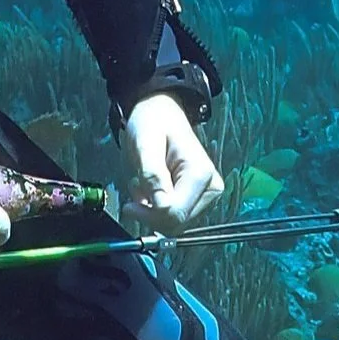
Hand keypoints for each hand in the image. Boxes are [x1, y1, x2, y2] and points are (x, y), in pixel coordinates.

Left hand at [117, 96, 223, 235]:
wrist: (160, 114)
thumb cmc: (153, 123)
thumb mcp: (146, 144)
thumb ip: (153, 174)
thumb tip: (160, 205)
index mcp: (201, 174)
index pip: (176, 214)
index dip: (149, 215)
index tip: (128, 205)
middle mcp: (210, 188)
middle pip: (176, 223)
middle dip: (150, 214)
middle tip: (135, 189)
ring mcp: (205, 196)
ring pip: (173, 225)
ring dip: (151, 211)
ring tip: (142, 184)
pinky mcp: (196, 201)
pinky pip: (172, 218)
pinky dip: (155, 210)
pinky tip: (149, 190)